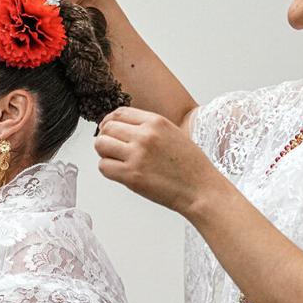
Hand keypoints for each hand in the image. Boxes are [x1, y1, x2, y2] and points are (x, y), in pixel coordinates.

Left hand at [95, 106, 225, 215]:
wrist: (201, 189)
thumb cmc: (191, 166)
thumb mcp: (173, 134)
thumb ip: (149, 128)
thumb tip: (123, 128)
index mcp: (156, 122)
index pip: (119, 113)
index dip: (110, 121)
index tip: (109, 129)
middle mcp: (144, 136)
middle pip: (107, 128)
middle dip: (106, 137)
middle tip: (112, 148)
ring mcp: (137, 155)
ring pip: (101, 145)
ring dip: (105, 152)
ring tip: (117, 160)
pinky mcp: (131, 176)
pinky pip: (103, 166)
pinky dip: (108, 169)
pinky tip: (121, 172)